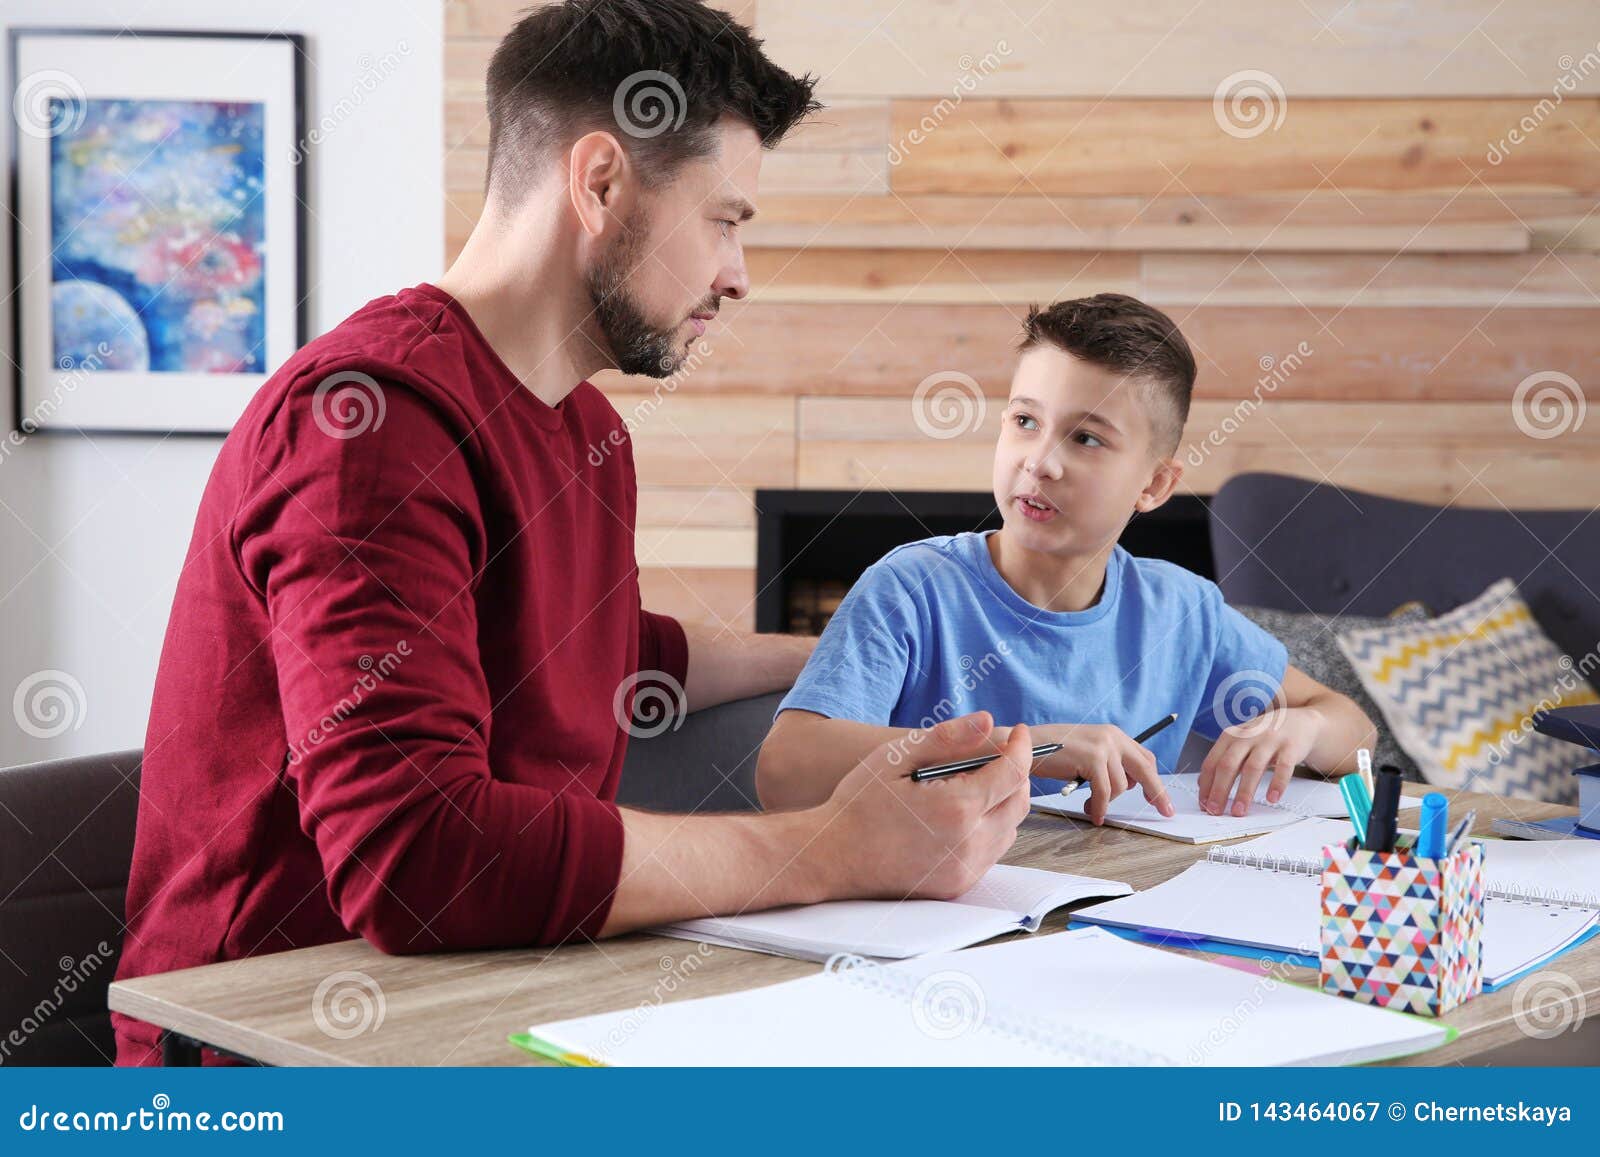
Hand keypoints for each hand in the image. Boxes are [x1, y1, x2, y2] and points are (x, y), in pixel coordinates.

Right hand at [811, 711, 1033, 900]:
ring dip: (1002, 803)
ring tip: (971, 786)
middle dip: (1016, 774)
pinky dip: (987, 830)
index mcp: (957, 807)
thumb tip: (989, 721)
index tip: (1020, 733)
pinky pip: (990, 853)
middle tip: (996, 757)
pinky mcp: (957, 884)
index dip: (1022, 747)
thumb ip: (947, 737)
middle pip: (1020, 803)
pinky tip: (959, 816)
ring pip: (1009, 830)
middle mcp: (969, 843)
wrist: (832, 857)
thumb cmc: (858, 803)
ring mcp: (964, 868)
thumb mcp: (896, 757)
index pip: (1014, 772)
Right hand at [1031, 723, 1173, 824]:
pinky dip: (1100, 807)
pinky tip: (1093, 813)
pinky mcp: (1092, 758)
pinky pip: (1104, 792)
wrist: (1025, 746)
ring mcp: (1103, 746)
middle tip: (1165, 811)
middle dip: (1157, 792)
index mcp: (1113, 734)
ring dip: (1107, 802)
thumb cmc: (1053, 753)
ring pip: (1120, 786)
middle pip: (1145, 769)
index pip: (1145, 758)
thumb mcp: (1087, 753)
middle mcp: (1112, 736)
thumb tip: (1129, 785)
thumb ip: (1109, 763)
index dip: (1154, 780)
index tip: (1160, 799)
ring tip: (1091, 806)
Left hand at [1197, 707, 1322, 814]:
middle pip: (1228, 764)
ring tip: (1239, 810)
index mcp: (1230, 736)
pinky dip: (1277, 784)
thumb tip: (1203, 785)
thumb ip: (1223, 760)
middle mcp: (1247, 736)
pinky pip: (1283, 767)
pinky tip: (1272, 798)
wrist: (1298, 720)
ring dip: (1244, 792)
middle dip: (1220, 790)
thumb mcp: (1240, 743)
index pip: (1212, 762)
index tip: (1203, 804)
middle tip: (1216, 810)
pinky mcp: (1290, 747)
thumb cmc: (1264, 736)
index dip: (1206, 785)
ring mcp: (1269, 740)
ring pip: (1253, 767)